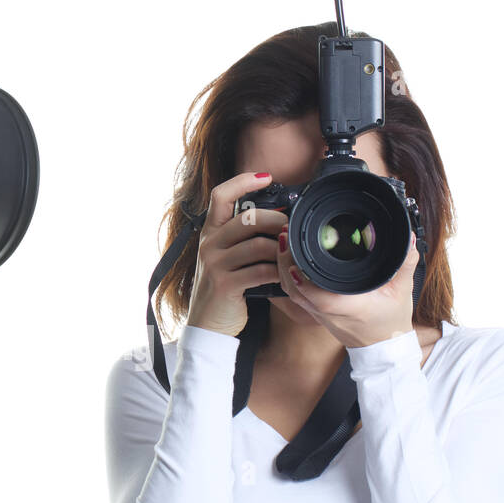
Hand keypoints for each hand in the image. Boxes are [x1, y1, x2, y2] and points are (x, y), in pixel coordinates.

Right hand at [185, 172, 285, 336]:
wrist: (207, 325)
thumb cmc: (225, 288)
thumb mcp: (227, 258)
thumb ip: (243, 238)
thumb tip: (279, 220)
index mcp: (210, 233)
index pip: (221, 195)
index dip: (243, 181)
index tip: (267, 178)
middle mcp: (209, 244)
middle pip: (248, 218)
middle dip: (278, 219)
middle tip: (294, 227)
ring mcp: (215, 264)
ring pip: (258, 245)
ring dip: (283, 248)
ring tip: (296, 252)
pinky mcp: (225, 285)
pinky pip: (260, 271)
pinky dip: (279, 272)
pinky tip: (287, 274)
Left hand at [276, 225, 419, 347]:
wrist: (381, 347)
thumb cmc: (391, 321)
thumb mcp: (403, 291)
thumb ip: (405, 263)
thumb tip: (409, 238)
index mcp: (350, 307)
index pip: (320, 296)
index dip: (303, 279)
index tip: (295, 256)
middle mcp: (328, 312)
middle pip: (296, 289)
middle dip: (285, 262)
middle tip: (285, 234)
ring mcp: (318, 313)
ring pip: (291, 291)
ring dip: (283, 267)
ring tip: (283, 241)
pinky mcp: (315, 312)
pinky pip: (295, 294)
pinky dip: (288, 276)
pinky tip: (287, 258)